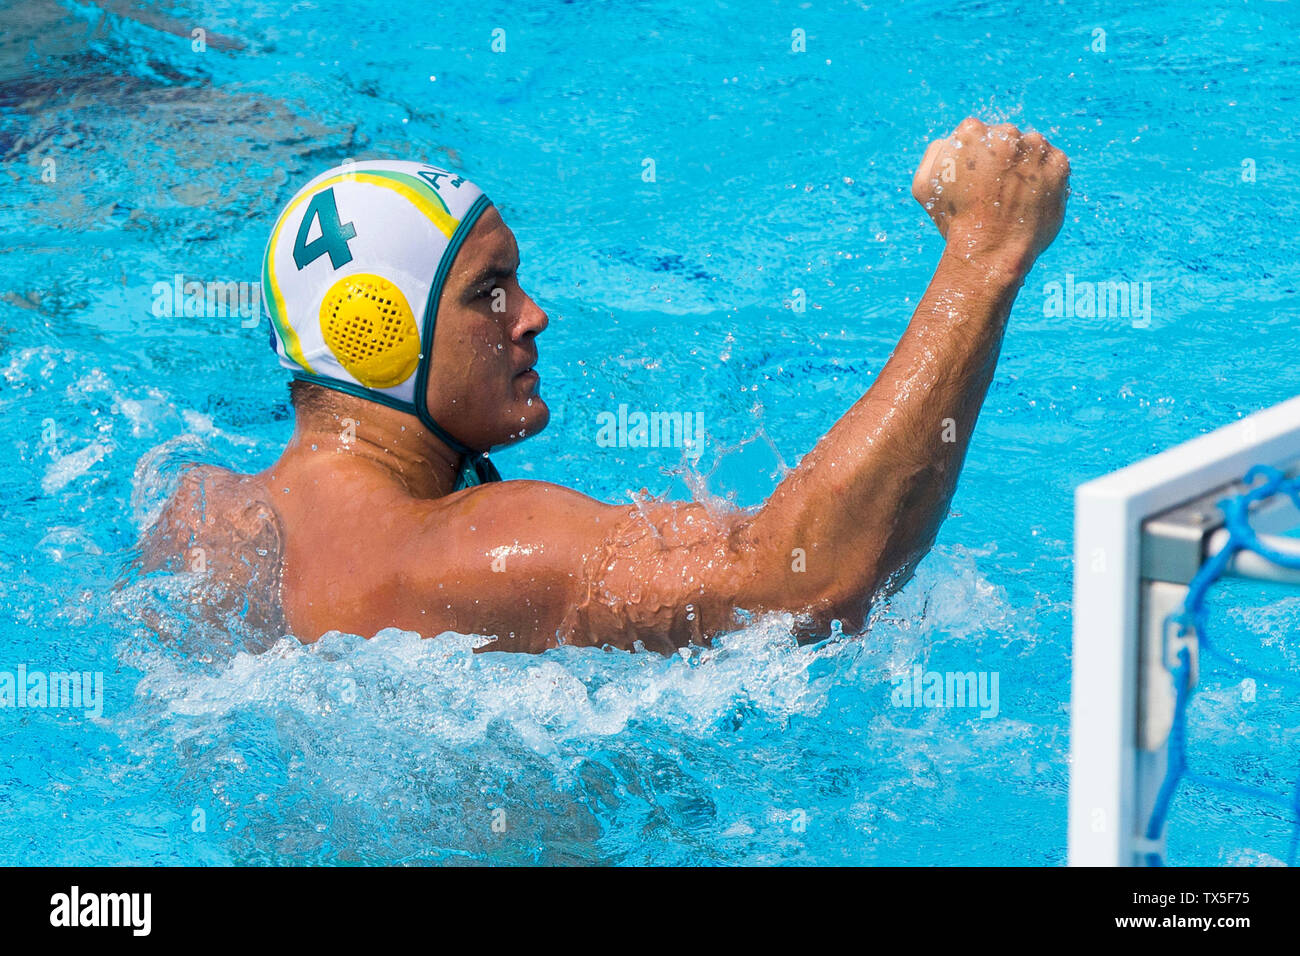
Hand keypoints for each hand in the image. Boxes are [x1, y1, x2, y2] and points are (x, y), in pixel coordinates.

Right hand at [911, 117, 1069, 280]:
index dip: (975, 160)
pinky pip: (1054, 163)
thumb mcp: (924, 186)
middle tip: (994, 193)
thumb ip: (936, 152)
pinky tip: (1031, 199)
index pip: (976, 134)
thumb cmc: (955, 221)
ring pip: (1031, 149)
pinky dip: (1046, 178)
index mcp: (970, 132)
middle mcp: (1005, 133)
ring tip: (1014, 198)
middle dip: (1001, 161)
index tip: (975, 182)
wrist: (990, 251)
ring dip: (1025, 167)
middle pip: (1005, 139)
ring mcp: (1035, 147)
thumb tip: (951, 141)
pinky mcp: (1059, 164)